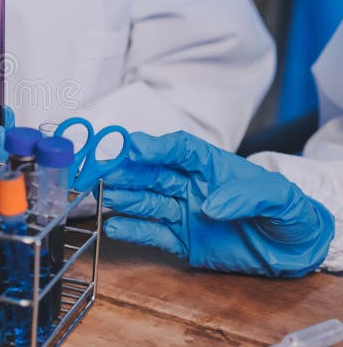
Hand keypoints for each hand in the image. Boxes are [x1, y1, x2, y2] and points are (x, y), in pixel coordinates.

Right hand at [90, 131, 333, 276]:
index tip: (130, 146)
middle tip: (101, 171)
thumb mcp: (279, 199)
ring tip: (101, 197)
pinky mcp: (181, 241)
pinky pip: (151, 233)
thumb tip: (210, 206)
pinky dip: (131, 230)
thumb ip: (246, 197)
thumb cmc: (287, 213)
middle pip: (152, 173)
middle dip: (125, 171)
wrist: (294, 250)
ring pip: (145, 201)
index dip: (154, 146)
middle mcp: (190, 186)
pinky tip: (113, 226)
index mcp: (211, 166)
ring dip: (122, 197)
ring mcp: (183, 213)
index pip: (178, 149)